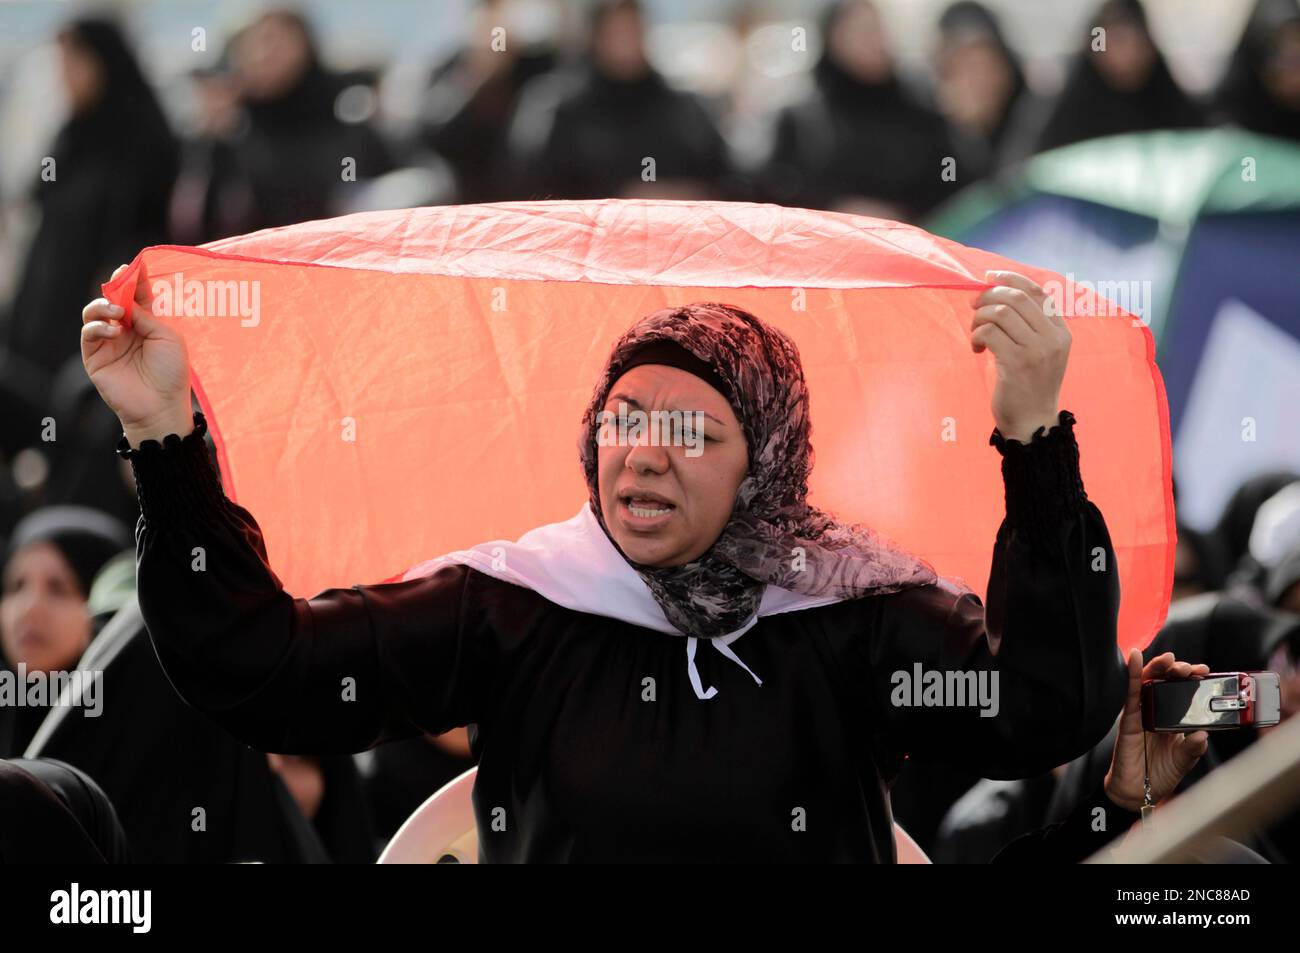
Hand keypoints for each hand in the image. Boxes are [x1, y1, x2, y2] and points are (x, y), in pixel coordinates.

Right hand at [81, 262, 193, 446]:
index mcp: (148, 323)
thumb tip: (125, 301)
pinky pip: (88, 332)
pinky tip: (114, 330)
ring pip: (94, 312)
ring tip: (116, 311)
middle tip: (119, 279)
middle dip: (115, 286)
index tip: (133, 265)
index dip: (134, 279)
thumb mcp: (167, 337)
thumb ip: (146, 315)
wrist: (161, 406)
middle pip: (113, 299)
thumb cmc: (172, 372)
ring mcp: (109, 342)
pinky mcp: (94, 356)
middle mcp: (126, 329)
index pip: (137, 295)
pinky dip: (98, 326)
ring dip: (103, 305)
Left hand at [970, 270, 1070, 441]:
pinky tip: (977, 348)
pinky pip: (990, 333)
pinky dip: (977, 335)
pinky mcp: (1017, 363)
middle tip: (973, 307)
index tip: (988, 276)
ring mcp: (1037, 350)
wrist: (1033, 423)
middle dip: (988, 297)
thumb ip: (1030, 326)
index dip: (1011, 278)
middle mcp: (1053, 338)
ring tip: (975, 334)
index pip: (1038, 291)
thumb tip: (998, 293)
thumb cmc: (1029, 386)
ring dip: (980, 318)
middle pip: (1016, 297)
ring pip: (1001, 312)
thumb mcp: (1040, 352)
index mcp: (1061, 332)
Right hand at [1104, 650, 1210, 812]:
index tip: (1204, 671)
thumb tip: (1202, 734)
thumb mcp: (1184, 761)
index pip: (1182, 692)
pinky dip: (1132, 673)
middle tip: (1190, 668)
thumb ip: (1193, 748)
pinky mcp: (1129, 718)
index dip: (1191, 679)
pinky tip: (1134, 657)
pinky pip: (1130, 692)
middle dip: (1177, 670)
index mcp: (1173, 719)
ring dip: (1158, 666)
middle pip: (1165, 682)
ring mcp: (1141, 713)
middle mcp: (1157, 712)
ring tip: (1169, 659)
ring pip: (1148, 681)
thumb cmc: (1159, 774)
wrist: (1138, 792)